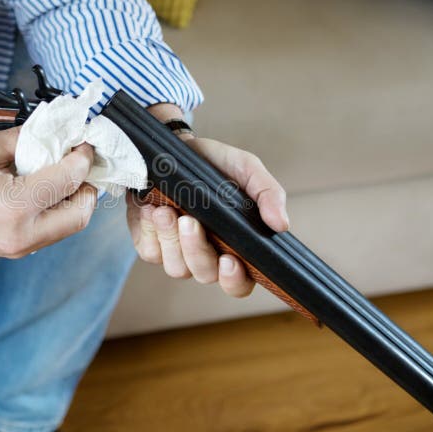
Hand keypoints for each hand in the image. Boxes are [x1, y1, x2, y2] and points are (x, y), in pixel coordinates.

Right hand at [0, 127, 97, 257]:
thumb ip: (25, 138)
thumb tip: (54, 132)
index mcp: (16, 204)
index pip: (70, 179)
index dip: (83, 157)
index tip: (83, 143)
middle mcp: (23, 232)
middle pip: (82, 213)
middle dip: (87, 185)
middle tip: (80, 163)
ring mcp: (20, 247)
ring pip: (70, 227)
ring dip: (75, 200)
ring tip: (63, 176)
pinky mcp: (16, 251)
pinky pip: (52, 232)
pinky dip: (58, 212)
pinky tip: (45, 192)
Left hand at [127, 107, 288, 297]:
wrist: (172, 148)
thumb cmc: (213, 164)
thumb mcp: (245, 168)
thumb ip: (267, 193)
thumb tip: (282, 224)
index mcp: (234, 245)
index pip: (239, 283)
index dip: (235, 280)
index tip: (229, 261)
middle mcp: (206, 255)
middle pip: (205, 274)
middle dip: (196, 249)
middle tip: (190, 221)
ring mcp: (176, 253)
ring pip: (177, 268)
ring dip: (171, 239)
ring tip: (165, 210)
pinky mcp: (150, 245)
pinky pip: (151, 252)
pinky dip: (150, 231)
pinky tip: (151, 209)